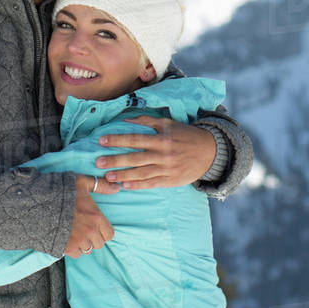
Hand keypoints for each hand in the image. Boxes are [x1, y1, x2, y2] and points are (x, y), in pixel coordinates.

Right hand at [63, 173, 116, 258]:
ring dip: (83, 244)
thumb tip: (116, 188)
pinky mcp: (67, 248)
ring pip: (87, 249)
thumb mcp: (82, 183)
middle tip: (85, 230)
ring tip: (76, 234)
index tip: (96, 227)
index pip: (109, 234)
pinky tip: (68, 238)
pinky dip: (73, 249)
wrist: (40, 205)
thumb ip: (100, 186)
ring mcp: (79, 241)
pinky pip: (76, 254)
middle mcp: (90, 231)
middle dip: (93, 238)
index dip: (103, 231)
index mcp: (96, 217)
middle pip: (99, 244)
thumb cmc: (62, 192)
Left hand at [96, 119, 216, 189]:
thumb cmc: (186, 135)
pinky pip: (152, 184)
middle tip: (98, 163)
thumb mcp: (169, 124)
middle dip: (115, 160)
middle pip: (135, 158)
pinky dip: (139, 186)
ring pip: (141, 173)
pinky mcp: (171, 181)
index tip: (101, 141)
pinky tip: (126, 186)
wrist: (210, 152)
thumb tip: (127, 120)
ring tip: (108, 177)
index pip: (135, 139)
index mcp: (162, 138)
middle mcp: (163, 154)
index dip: (117, 140)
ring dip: (123, 175)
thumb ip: (148, 121)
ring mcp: (167, 169)